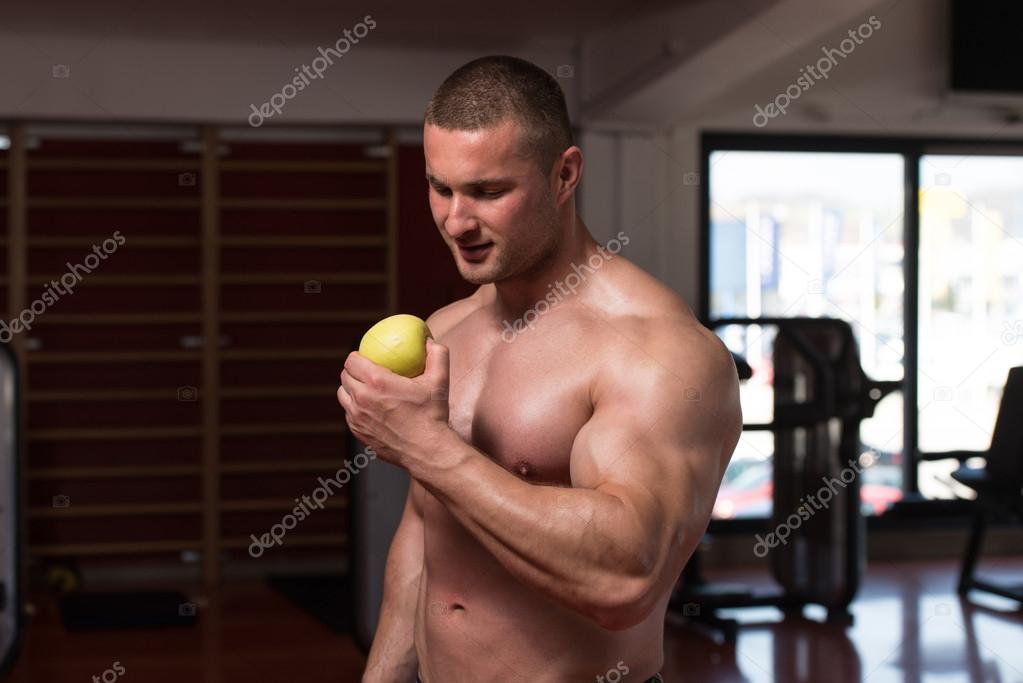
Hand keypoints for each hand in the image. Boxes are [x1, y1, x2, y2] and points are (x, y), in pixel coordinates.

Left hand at [338, 338, 450, 467]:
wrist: (427, 450)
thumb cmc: (433, 415)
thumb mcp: (440, 381)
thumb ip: (437, 354)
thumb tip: (429, 340)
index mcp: (377, 382)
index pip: (352, 361)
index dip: (355, 356)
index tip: (364, 356)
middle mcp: (362, 399)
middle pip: (345, 376)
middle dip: (351, 371)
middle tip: (363, 370)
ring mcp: (357, 418)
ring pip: (343, 395)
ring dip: (350, 389)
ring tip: (362, 387)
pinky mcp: (358, 432)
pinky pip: (349, 414)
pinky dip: (355, 408)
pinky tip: (366, 407)